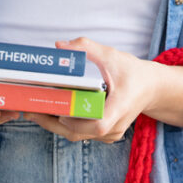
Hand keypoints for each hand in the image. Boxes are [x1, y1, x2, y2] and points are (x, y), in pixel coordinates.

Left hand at [22, 37, 163, 142]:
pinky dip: (66, 125)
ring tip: (35, 111)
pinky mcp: (106, 135)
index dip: (76, 121)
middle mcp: (115, 126)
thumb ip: (86, 48)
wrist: (151, 88)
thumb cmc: (133, 73)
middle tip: (31, 110)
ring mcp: (110, 134)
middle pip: (79, 133)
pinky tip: (51, 113)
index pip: (98, 125)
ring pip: (77, 136)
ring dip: (55, 125)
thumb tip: (59, 46)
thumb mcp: (111, 56)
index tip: (60, 110)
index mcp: (120, 108)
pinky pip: (82, 134)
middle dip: (53, 123)